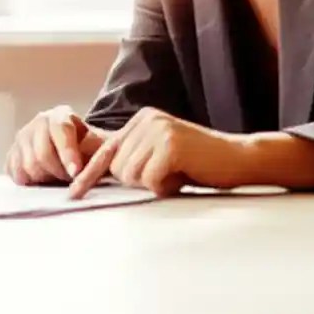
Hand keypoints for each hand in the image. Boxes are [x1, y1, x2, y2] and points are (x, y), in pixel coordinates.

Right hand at [6, 105, 104, 184]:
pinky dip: (30, 182)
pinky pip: (16, 174)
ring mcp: (22, 138)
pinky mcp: (12, 154)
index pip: (61, 131)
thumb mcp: (98, 144)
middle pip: (42, 154)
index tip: (75, 173)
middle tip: (70, 179)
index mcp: (60, 115)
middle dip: (58, 172)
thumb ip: (96, 151)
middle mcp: (38, 122)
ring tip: (57, 177)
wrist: (72, 149)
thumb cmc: (87, 148)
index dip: (68, 154)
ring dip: (45, 179)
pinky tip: (42, 179)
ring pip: (28, 166)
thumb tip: (84, 168)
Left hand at [68, 107, 246, 198]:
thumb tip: (104, 175)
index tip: (74, 193)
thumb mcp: (161, 155)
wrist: (239, 158)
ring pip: (132, 175)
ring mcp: (159, 130)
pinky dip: (165, 186)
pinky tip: (184, 175)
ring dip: (154, 184)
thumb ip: (136, 158)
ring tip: (178, 173)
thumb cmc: (199, 164)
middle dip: (140, 181)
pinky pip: (150, 180)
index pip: (107, 151)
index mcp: (142, 120)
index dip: (89, 174)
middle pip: (118, 168)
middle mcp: (147, 119)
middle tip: (169, 174)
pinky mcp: (170, 145)